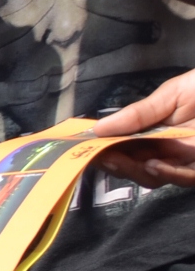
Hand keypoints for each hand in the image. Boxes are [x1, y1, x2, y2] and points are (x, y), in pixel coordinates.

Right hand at [98, 67, 194, 187]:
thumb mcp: (174, 93)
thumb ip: (139, 113)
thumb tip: (97, 129)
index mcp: (159, 130)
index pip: (126, 146)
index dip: (106, 149)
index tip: (86, 147)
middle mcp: (170, 148)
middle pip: (135, 166)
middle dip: (116, 163)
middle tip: (100, 156)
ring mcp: (188, 160)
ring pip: (154, 176)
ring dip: (136, 171)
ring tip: (122, 160)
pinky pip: (182, 177)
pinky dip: (166, 173)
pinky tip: (153, 165)